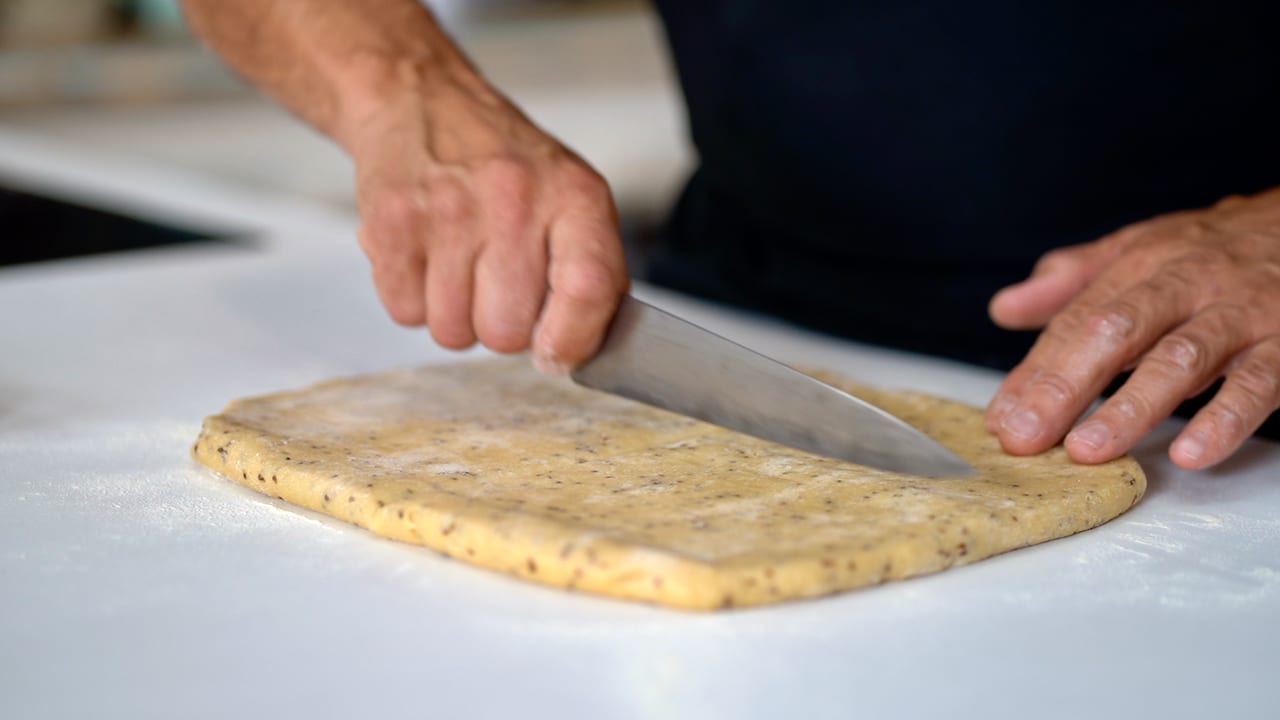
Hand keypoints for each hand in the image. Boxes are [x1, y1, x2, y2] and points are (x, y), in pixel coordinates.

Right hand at [345, 69, 628, 373]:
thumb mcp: (574, 200)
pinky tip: (425, 256)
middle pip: (507, 332)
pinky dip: (412, 299)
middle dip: (499, 325)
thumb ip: (591, 274)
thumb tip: (580, 351)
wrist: (423, 103)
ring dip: (453, 315)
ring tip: (458, 265)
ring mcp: (450, 211)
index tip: (556, 355)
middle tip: (494, 283)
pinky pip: (405, 313)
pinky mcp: (393, 223)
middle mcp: (515, 198)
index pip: (587, 288)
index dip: (572, 340)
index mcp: (575, 196)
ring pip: (452, 332)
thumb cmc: (507, 166)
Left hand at [986, 188, 1279, 468]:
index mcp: (1142, 265)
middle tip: (1027, 436)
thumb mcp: (1142, 249)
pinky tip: (1191, 452)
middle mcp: (1188, 283)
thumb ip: (1073, 283)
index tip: (1002, 418)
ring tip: (1089, 449)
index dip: (1035, 372)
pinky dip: (1225, 419)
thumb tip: (1005, 308)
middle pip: (1116, 333)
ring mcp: (1241, 313)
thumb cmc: (1218, 247)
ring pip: (1182, 358)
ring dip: (1132, 406)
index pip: (1076, 322)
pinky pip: (1259, 383)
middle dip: (1065, 387)